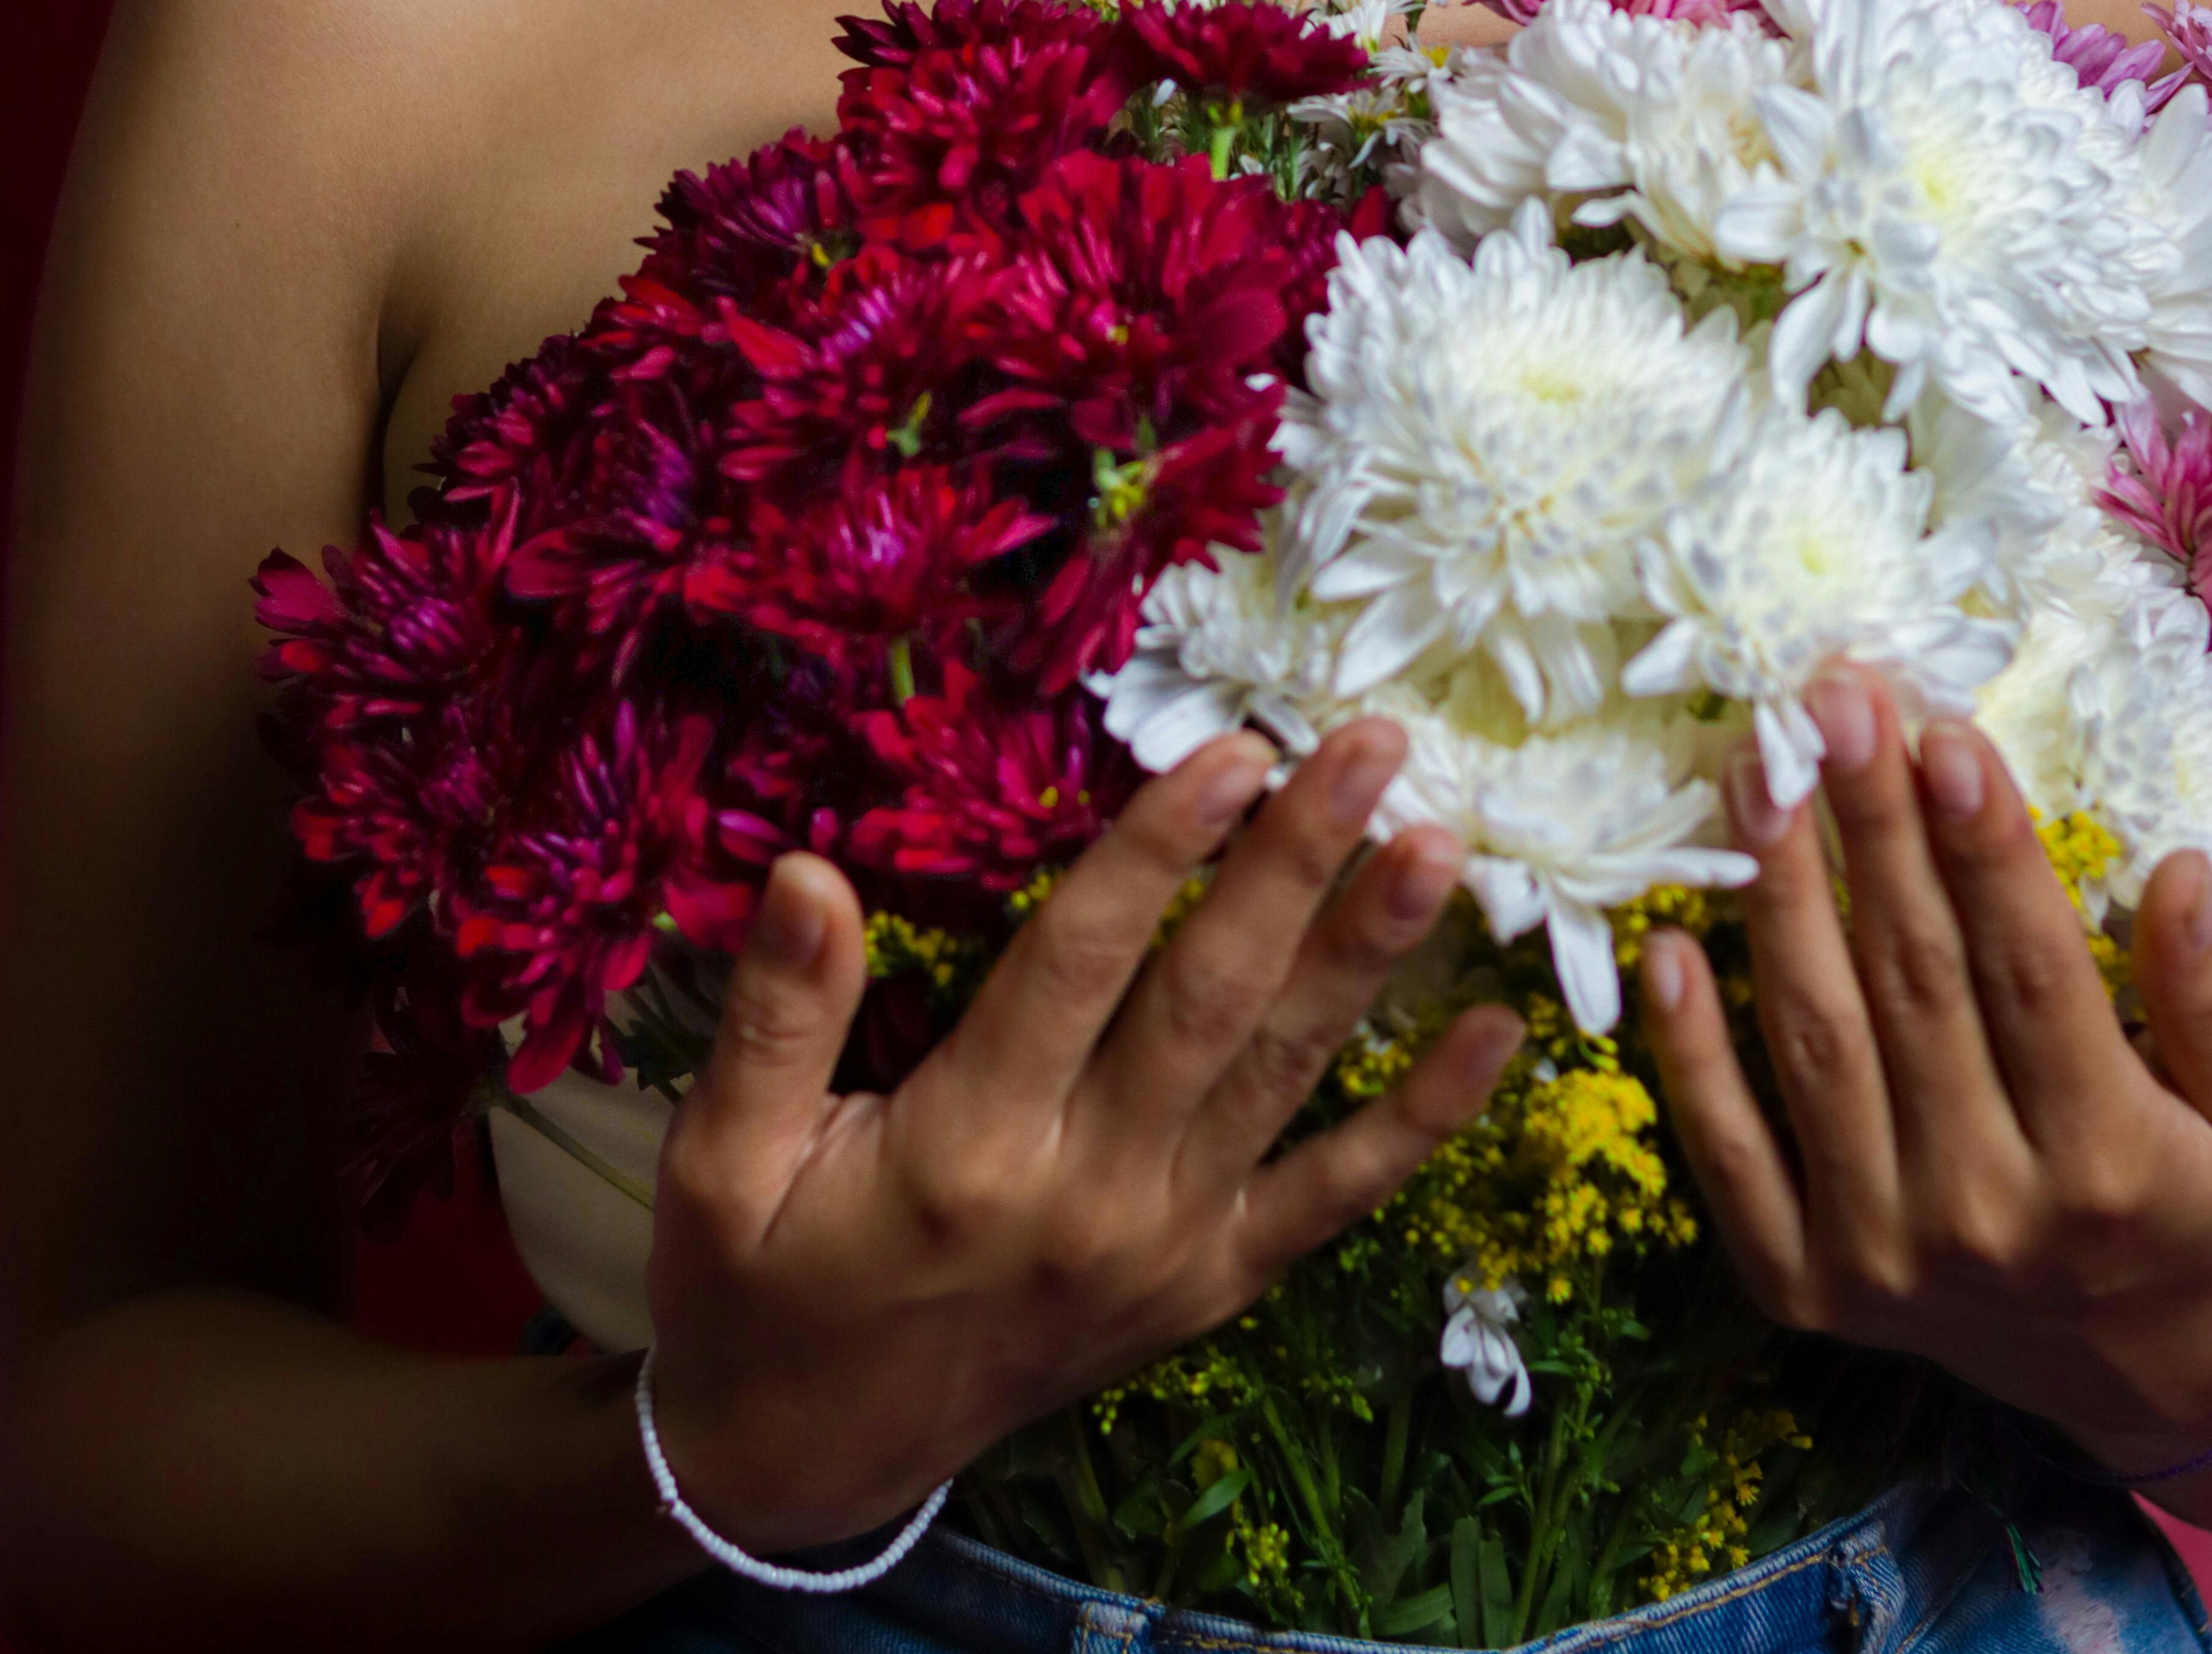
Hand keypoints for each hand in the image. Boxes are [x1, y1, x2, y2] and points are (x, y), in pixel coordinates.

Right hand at [641, 721, 1519, 1553]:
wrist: (801, 1468)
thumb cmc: (754, 1287)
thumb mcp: (716, 1162)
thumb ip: (773, 1018)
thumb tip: (808, 874)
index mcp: (964, 1149)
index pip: (1080, 963)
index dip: (1157, 851)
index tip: (1230, 745)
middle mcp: (1085, 1196)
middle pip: (1210, 998)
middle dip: (1297, 861)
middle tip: (1372, 744)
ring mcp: (1162, 1245)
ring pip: (1284, 1073)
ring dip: (1368, 952)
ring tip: (1438, 840)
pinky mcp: (1206, 1285)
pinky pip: (1331, 1196)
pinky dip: (1421, 1121)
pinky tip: (1495, 1035)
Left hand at [1642, 667, 2211, 1473]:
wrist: (2121, 1368)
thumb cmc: (2185, 1200)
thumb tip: (2182, 872)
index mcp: (2106, 1167)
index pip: (2029, 974)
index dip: (1985, 850)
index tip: (1941, 731)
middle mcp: (1986, 1214)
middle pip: (1912, 981)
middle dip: (1868, 824)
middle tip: (1828, 697)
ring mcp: (1881, 1255)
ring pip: (1814, 1039)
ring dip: (1776, 892)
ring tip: (1754, 766)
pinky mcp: (1799, 1285)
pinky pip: (1729, 1155)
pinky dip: (1687, 1054)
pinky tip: (1665, 945)